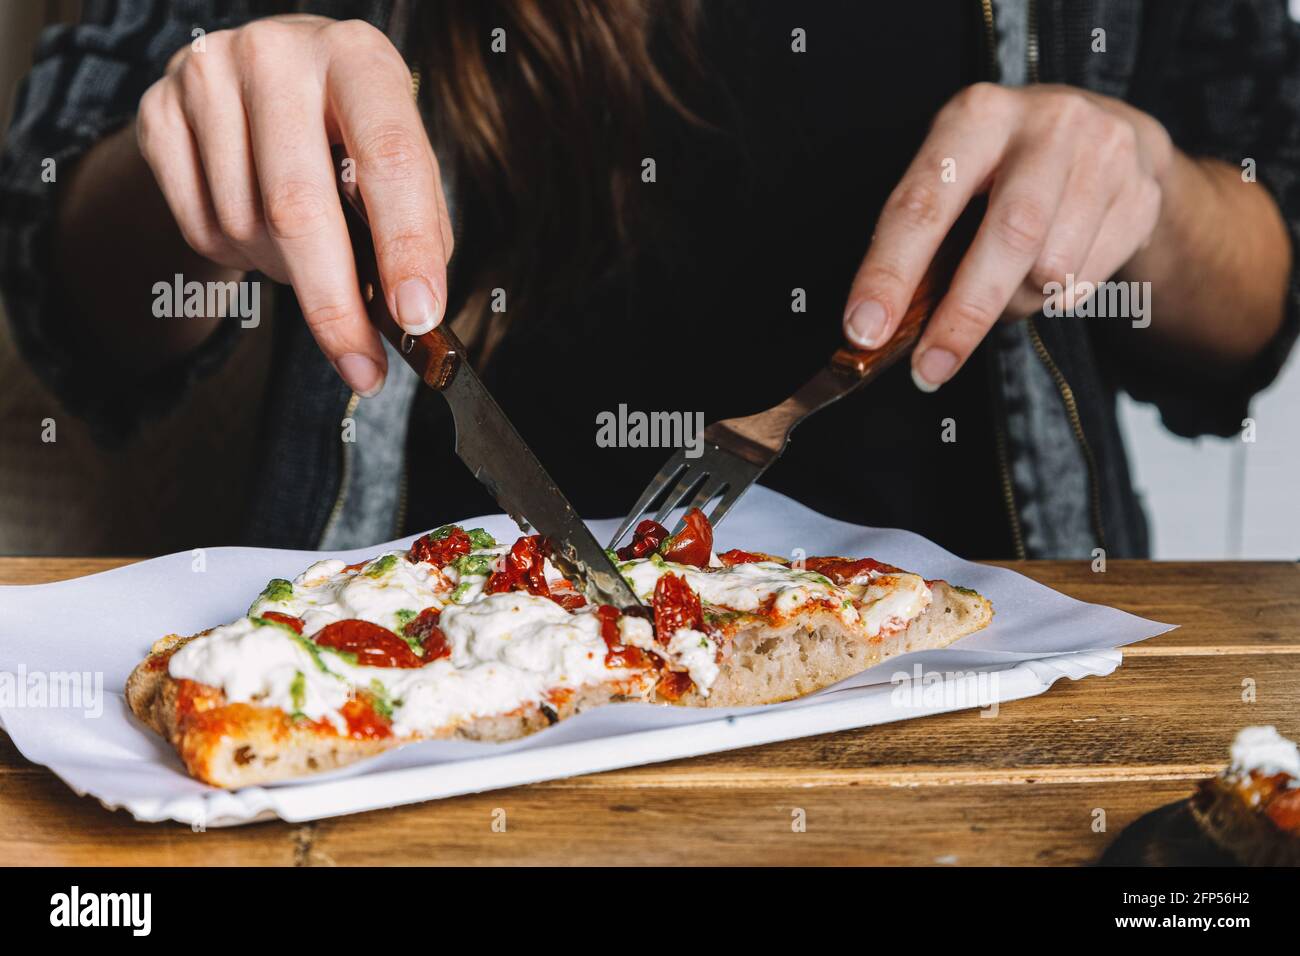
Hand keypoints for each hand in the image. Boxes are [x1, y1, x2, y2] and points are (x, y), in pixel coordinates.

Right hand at [136, 15, 452, 395]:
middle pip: (298, 207)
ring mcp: (206, 78)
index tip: (417, 317)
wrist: (262, 76)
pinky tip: (261, 232)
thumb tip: (413, 313)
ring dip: (288, 274)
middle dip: (335, 305)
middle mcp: (278, 56)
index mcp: (358, 59)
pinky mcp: (157, 112)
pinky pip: (200, 228)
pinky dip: (239, 259)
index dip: (405, 246)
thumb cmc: (346, 127)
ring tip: (310, 254)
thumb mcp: (397, 154)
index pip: (388, 159)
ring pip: (245, 227)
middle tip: (362, 366)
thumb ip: (417, 225)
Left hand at [842, 83, 1172, 389]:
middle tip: (929, 369)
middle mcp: (1046, 124)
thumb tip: (882, 323)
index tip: (865, 329)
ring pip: (1050, 269)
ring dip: (1013, 304)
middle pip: (1007, 237)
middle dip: (962, 315)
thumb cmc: (1005, 171)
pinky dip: (1053, 298)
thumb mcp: (957, 179)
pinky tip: (1049, 270)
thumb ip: (923, 239)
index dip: (889, 273)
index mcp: (976, 117)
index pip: (924, 204)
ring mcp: (1105, 156)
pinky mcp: (1142, 196)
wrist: (1111, 141)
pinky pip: (1085, 281)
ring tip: (1002, 288)